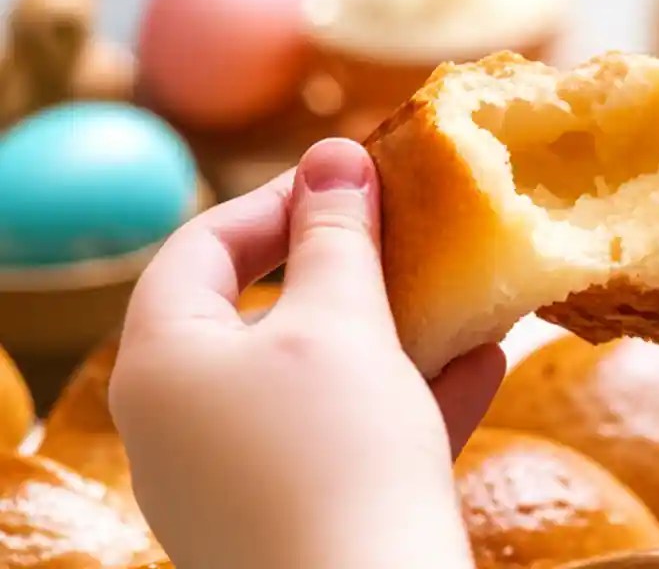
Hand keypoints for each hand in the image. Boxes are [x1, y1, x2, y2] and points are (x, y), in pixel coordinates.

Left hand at [110, 139, 502, 568]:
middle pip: (264, 315)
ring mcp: (236, 479)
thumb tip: (334, 153)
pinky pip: (346, 439)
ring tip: (458, 294)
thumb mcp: (341, 322)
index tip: (353, 178)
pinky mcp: (293, 517)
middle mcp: (184, 422)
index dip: (278, 200)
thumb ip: (336, 233)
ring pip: (317, 380)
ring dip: (394, 334)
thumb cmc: (339, 451)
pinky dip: (404, 400)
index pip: (200, 247)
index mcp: (163, 363)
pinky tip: (482, 366)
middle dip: (350, 271)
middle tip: (405, 232)